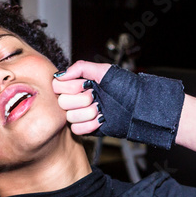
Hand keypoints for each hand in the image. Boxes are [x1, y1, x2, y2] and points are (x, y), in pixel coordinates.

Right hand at [53, 61, 184, 147]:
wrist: (138, 106)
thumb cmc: (125, 87)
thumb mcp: (104, 70)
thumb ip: (80, 67)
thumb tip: (60, 75)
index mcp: (79, 84)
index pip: (57, 86)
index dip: (70, 86)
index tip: (86, 85)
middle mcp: (78, 99)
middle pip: (62, 102)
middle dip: (82, 99)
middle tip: (96, 97)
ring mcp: (82, 114)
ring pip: (70, 116)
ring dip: (88, 113)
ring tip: (101, 109)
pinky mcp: (88, 128)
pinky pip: (77, 129)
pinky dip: (90, 125)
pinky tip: (101, 120)